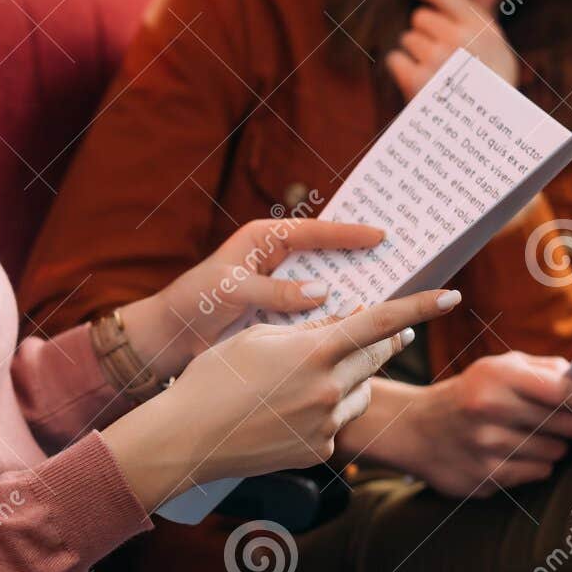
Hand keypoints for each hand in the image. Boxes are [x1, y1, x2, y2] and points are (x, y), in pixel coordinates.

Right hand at [101, 290, 462, 510]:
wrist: (189, 437)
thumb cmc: (215, 376)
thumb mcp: (258, 336)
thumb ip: (307, 330)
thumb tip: (343, 326)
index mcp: (315, 351)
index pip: (380, 321)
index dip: (420, 306)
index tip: (452, 295)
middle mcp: (329, 389)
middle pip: (376, 356)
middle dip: (387, 341)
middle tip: (396, 330)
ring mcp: (327, 424)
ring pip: (359, 391)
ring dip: (351, 377)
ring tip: (314, 374)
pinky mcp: (321, 451)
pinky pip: (338, 421)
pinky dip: (327, 410)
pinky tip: (292, 409)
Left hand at [117, 218, 386, 382]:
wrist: (169, 340)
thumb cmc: (193, 305)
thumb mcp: (231, 291)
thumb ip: (274, 291)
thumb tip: (322, 292)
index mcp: (263, 239)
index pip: (313, 232)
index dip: (348, 233)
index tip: (381, 235)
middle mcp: (276, 259)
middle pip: (327, 254)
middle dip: (361, 256)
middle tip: (401, 255)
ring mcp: (281, 288)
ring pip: (327, 284)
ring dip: (355, 288)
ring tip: (394, 289)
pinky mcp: (281, 315)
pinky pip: (317, 312)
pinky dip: (337, 316)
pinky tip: (363, 324)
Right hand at [339, 351, 571, 497]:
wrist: (414, 429)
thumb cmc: (469, 393)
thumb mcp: (497, 368)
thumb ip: (544, 370)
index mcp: (495, 376)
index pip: (561, 390)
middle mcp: (488, 409)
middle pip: (565, 424)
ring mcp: (485, 446)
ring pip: (554, 453)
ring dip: (559, 447)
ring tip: (542, 437)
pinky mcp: (484, 477)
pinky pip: (537, 474)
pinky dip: (538, 466)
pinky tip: (521, 454)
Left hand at [385, 0, 516, 99]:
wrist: (483, 129)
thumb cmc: (491, 84)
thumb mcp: (496, 47)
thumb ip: (486, 13)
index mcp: (481, 28)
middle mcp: (459, 39)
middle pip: (420, 17)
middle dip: (425, 32)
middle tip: (443, 58)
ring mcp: (437, 59)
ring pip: (407, 39)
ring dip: (416, 54)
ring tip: (438, 75)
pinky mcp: (416, 79)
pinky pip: (395, 58)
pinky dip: (402, 70)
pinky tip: (422, 84)